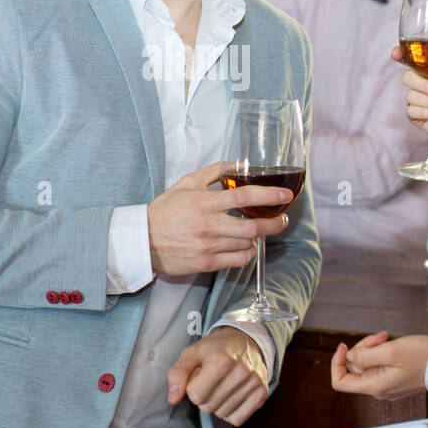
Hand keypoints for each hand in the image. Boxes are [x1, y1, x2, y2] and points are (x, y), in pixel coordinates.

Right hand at [147, 162, 295, 277]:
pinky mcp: (206, 263)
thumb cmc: (165, 210)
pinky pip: (238, 261)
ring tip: (258, 231)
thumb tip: (236, 165)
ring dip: (258, 238)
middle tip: (282, 219)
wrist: (143, 240)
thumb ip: (213, 173)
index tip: (285, 196)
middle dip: (275, 223)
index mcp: (205, 202)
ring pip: (247, 244)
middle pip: (253, 226)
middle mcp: (209, 225)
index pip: (244, 196)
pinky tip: (246, 247)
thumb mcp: (186, 183)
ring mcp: (208, 246)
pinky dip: (247, 254)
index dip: (269, 195)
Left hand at [168, 327, 269, 425]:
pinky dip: (230, 412)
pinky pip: (237, 419)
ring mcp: (254, 383)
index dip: (193, 387)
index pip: (195, 395)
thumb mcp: (192, 353)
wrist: (247, 340)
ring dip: (217, 404)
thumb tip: (173, 399)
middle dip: (204, 397)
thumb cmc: (216, 348)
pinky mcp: (262, 393)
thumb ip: (177, 374)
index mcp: (220, 360)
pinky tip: (232, 396)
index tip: (200, 376)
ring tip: (222, 386)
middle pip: (208, 407)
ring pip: (222, 414)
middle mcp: (240, 372)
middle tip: (212, 381)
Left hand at [330, 331, 427, 400]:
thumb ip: (365, 355)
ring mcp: (387, 385)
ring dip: (372, 347)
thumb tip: (349, 357)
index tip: (343, 346)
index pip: (340, 382)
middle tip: (379, 337)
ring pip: (366, 364)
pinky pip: (378, 365)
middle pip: (354, 368)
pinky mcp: (395, 378)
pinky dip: (380, 352)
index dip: (336, 363)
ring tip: (386, 337)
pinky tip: (390, 343)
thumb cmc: (422, 358)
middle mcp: (379, 389)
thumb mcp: (390, 352)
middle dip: (362, 348)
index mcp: (375, 386)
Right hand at [393, 30, 427, 163]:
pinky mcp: (417, 116)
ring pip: (410, 95)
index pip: (410, 59)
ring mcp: (419, 100)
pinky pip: (411, 111)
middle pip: (406, 77)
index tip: (397, 53)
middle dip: (423, 84)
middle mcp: (423, 83)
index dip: (400, 54)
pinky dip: (425, 113)